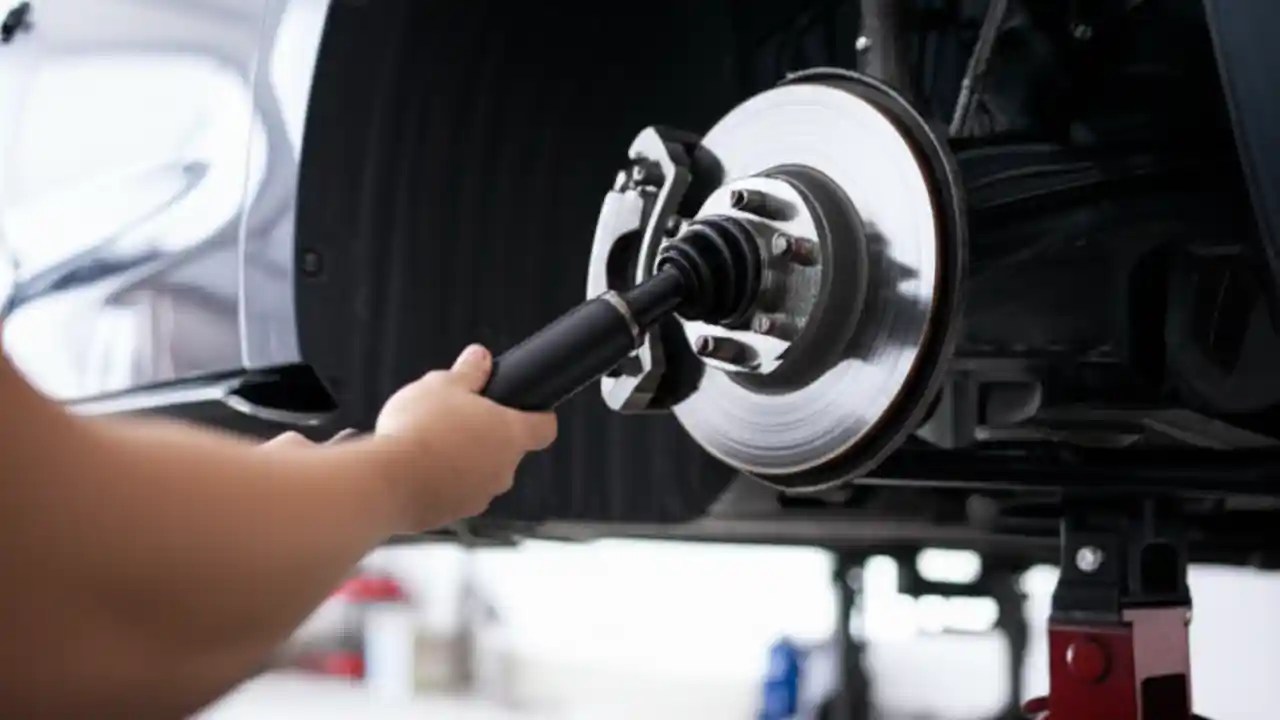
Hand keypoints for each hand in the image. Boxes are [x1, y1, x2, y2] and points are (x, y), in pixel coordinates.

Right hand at [373, 344, 557, 530]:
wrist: (386, 482)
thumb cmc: (419, 430)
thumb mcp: (443, 384)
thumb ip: (469, 371)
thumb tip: (480, 357)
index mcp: (511, 434)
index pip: (545, 427)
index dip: (538, 414)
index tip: (525, 407)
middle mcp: (503, 470)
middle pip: (506, 449)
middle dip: (485, 434)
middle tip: (456, 418)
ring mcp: (479, 496)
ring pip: (479, 473)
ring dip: (462, 460)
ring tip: (429, 443)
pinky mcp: (452, 514)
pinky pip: (454, 493)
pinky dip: (441, 481)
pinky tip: (415, 468)